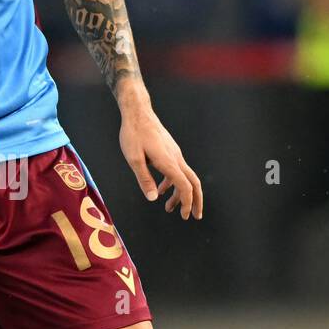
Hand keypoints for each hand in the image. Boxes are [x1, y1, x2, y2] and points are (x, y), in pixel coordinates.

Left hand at [119, 102, 202, 218]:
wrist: (138, 112)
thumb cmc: (133, 134)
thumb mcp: (134, 158)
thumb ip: (144, 179)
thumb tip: (152, 199)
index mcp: (168, 162)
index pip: (185, 186)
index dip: (187, 202)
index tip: (185, 215)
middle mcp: (176, 158)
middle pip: (193, 182)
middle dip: (195, 201)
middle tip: (195, 216)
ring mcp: (174, 153)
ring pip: (184, 177)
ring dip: (179, 194)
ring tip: (169, 208)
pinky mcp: (170, 151)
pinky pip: (175, 170)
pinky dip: (171, 183)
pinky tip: (160, 191)